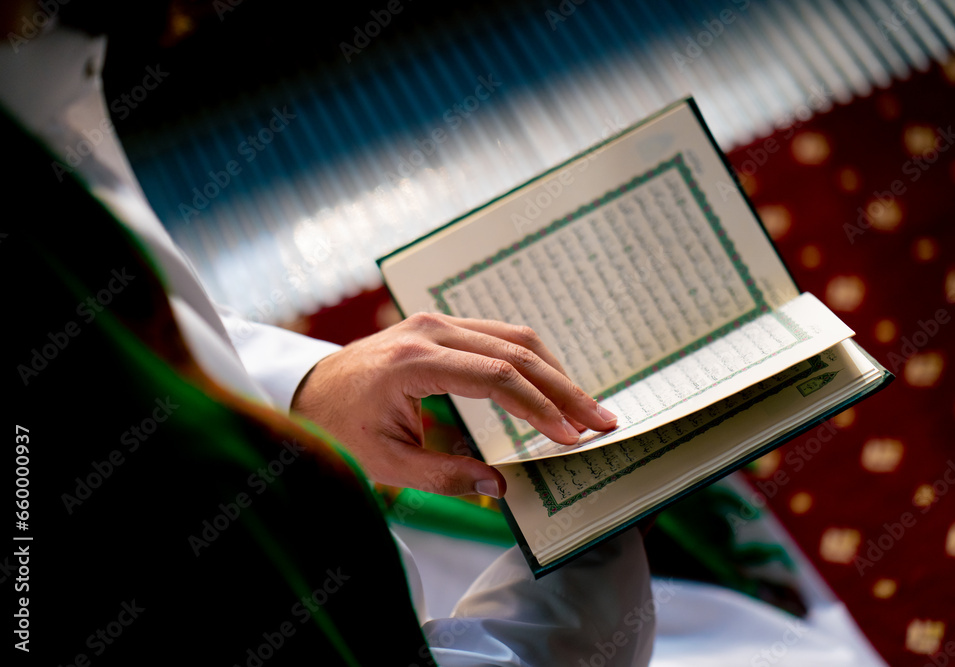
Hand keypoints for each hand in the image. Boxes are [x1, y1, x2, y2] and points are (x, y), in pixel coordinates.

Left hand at [291, 313, 616, 497]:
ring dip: (554, 371)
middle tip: (602, 421)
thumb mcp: (385, 463)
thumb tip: (499, 485)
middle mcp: (431, 331)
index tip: (571, 436)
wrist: (309, 389)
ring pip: (514, 336)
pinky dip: (532, 360)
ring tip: (585, 408)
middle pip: (516, 351)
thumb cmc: (342, 428)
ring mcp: (437, 321)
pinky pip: (498, 334)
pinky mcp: (441, 324)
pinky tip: (551, 387)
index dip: (539, 407)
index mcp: (415, 362)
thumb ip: (443, 475)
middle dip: (563, 389)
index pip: (496, 377)